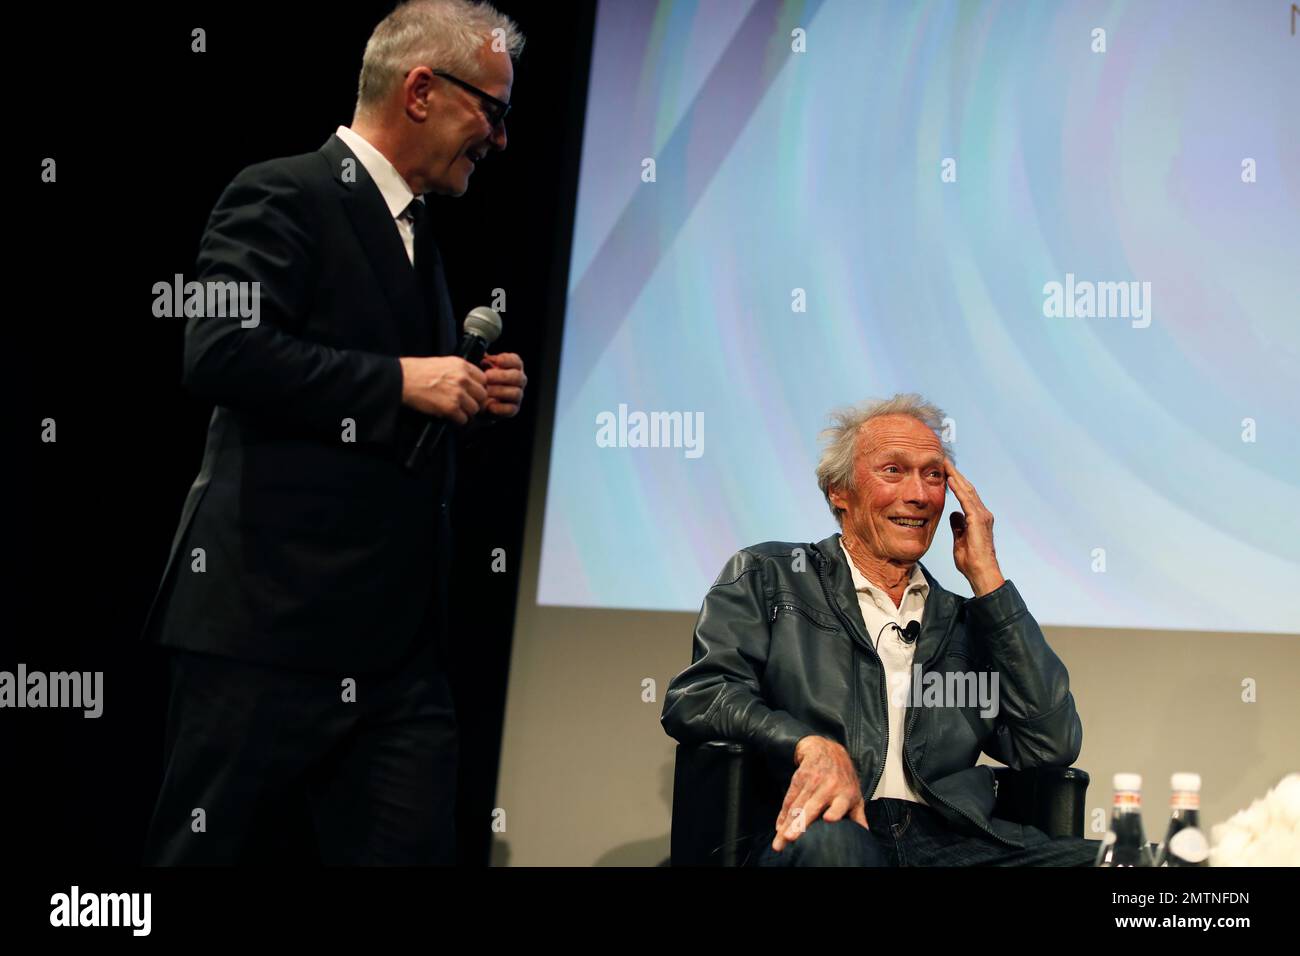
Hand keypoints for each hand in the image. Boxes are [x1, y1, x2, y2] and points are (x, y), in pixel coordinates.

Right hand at [398, 355, 486, 423]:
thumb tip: (469, 381)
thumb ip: (459, 370)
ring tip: (456, 411)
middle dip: (475, 401)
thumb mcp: (443, 362)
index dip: (478, 387)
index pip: (483, 379)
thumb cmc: (417, 371)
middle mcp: (463, 378)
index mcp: (461, 365)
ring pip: (474, 409)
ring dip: (467, 412)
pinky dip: (458, 420)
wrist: (402, 379)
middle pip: (482, 395)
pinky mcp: (450, 408)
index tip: (473, 392)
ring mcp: (458, 394)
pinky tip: (450, 416)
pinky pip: (463, 419)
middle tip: (466, 404)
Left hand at [479, 352, 526, 417]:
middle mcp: (518, 381)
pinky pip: (511, 409)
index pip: (516, 361)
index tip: (496, 361)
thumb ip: (481, 360)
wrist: (474, 402)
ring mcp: (517, 396)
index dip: (508, 360)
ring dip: (499, 391)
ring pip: (516, 393)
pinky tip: (488, 405)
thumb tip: (482, 355)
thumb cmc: (478, 381)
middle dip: (502, 376)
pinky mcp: (513, 409)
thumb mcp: (478, 368)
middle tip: (487, 377)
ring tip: (486, 391)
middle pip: (518, 377)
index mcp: (512, 368)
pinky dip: (499, 408)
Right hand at [771, 736, 867, 851]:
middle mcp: (827, 788)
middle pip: (812, 808)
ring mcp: (811, 783)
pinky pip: (789, 800)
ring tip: (780, 842)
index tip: (828, 819)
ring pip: (796, 807)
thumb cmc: (843, 777)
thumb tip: (864, 835)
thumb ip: (857, 815)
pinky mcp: (798, 779)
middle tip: (789, 838)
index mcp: (844, 794)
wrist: (825, 749)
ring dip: (787, 825)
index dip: (835, 811)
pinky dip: (783, 815)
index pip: (840, 804)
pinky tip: (779, 828)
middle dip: (800, 823)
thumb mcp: (854, 793)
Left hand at [945, 464, 1004, 596]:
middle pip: (968, 488)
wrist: (981, 572)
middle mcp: (982, 513)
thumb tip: (953, 514)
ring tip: (945, 464)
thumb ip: (957, 526)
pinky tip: (950, 479)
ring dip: (956, 476)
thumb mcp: (959, 539)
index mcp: (977, 518)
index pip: (966, 495)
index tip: (945, 471)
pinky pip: (967, 500)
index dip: (956, 482)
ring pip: (968, 490)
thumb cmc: (971, 561)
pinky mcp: (979, 520)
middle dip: (955, 474)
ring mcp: (982, 515)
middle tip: (944, 461)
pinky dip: (958, 488)